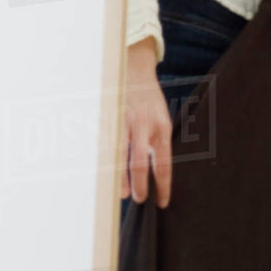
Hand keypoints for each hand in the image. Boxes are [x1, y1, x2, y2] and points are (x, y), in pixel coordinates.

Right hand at [119, 37, 171, 207]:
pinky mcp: (110, 115)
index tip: (162, 202)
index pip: (163, 164)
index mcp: (162, 127)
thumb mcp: (162, 119)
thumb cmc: (149, 99)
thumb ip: (157, 142)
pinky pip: (106, 142)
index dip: (163, 187)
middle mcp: (144, 125)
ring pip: (120, 155)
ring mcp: (124, 120)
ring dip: (120, 178)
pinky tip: (106, 172)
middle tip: (138, 199)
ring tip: (122, 193)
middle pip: (140, 163)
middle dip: (139, 186)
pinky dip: (106, 159)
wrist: (135, 67)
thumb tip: (155, 173)